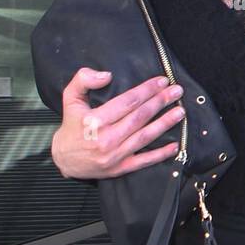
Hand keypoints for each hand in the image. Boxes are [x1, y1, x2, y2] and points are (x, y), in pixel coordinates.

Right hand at [50, 68, 185, 179]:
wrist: (63, 159)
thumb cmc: (71, 126)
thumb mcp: (70, 99)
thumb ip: (83, 81)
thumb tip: (106, 75)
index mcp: (94, 120)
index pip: (127, 101)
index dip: (147, 90)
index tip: (162, 81)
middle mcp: (106, 138)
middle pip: (140, 117)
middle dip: (160, 102)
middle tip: (177, 91)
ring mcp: (114, 155)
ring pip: (145, 136)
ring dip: (165, 123)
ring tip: (180, 111)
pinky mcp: (120, 169)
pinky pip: (144, 161)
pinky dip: (160, 154)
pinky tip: (175, 146)